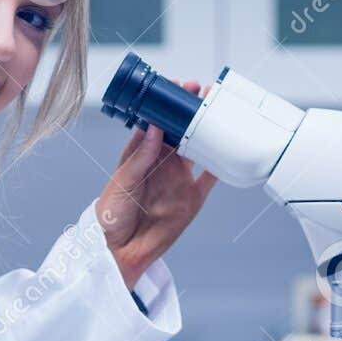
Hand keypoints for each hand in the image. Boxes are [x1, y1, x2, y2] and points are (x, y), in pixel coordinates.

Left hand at [96, 78, 218, 289]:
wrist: (119, 252)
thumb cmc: (110, 216)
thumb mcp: (122, 183)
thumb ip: (141, 157)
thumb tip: (156, 127)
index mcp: (141, 154)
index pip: (157, 122)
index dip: (167, 104)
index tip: (178, 88)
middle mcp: (161, 163)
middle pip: (181, 131)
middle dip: (191, 111)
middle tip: (203, 92)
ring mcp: (178, 179)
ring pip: (198, 149)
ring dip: (208, 132)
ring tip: (219, 111)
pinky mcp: (191, 198)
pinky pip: (211, 179)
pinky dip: (221, 166)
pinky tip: (231, 150)